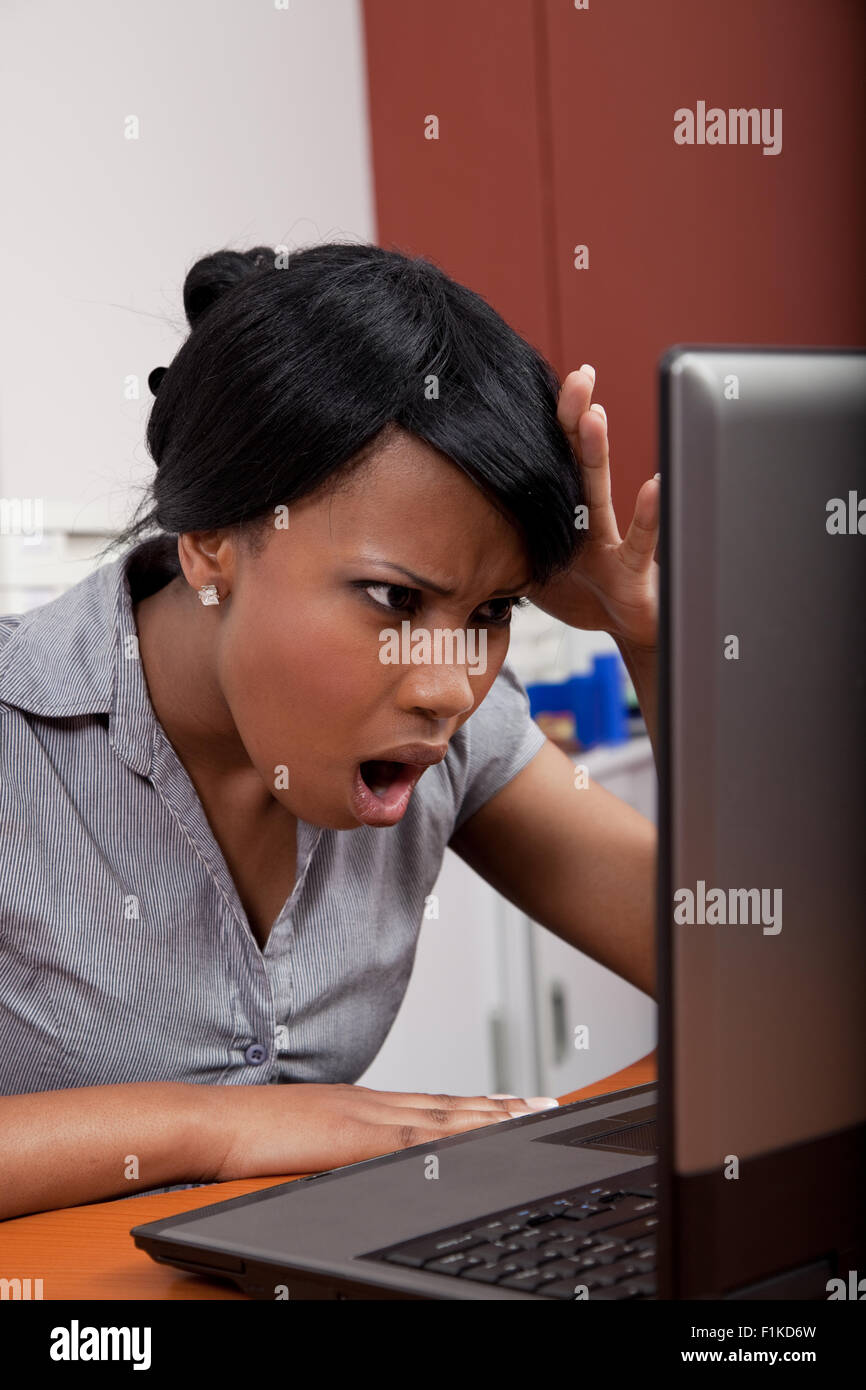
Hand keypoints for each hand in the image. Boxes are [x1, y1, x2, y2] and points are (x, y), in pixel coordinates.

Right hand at [206, 1084, 558, 1180]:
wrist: (209, 1122)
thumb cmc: (245, 1135)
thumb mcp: (306, 1137)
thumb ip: (339, 1144)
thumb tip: (362, 1159)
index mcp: (361, 1107)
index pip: (432, 1106)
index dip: (479, 1106)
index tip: (516, 1104)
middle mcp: (371, 1105)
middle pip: (449, 1107)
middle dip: (501, 1109)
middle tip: (547, 1106)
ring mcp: (363, 1117)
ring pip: (442, 1117)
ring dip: (492, 1117)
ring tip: (533, 1115)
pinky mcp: (349, 1138)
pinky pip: (409, 1140)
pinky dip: (447, 1138)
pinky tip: (477, 1139)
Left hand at [526, 364, 659, 650]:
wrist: (625, 630)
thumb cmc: (582, 592)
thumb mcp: (532, 565)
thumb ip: (504, 543)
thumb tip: (452, 531)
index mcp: (564, 513)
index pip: (552, 462)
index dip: (545, 427)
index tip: (530, 385)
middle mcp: (590, 517)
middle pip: (578, 459)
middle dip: (574, 415)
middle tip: (575, 375)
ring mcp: (611, 540)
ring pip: (601, 490)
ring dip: (596, 451)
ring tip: (592, 414)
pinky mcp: (631, 569)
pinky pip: (638, 542)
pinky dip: (648, 515)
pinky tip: (653, 486)